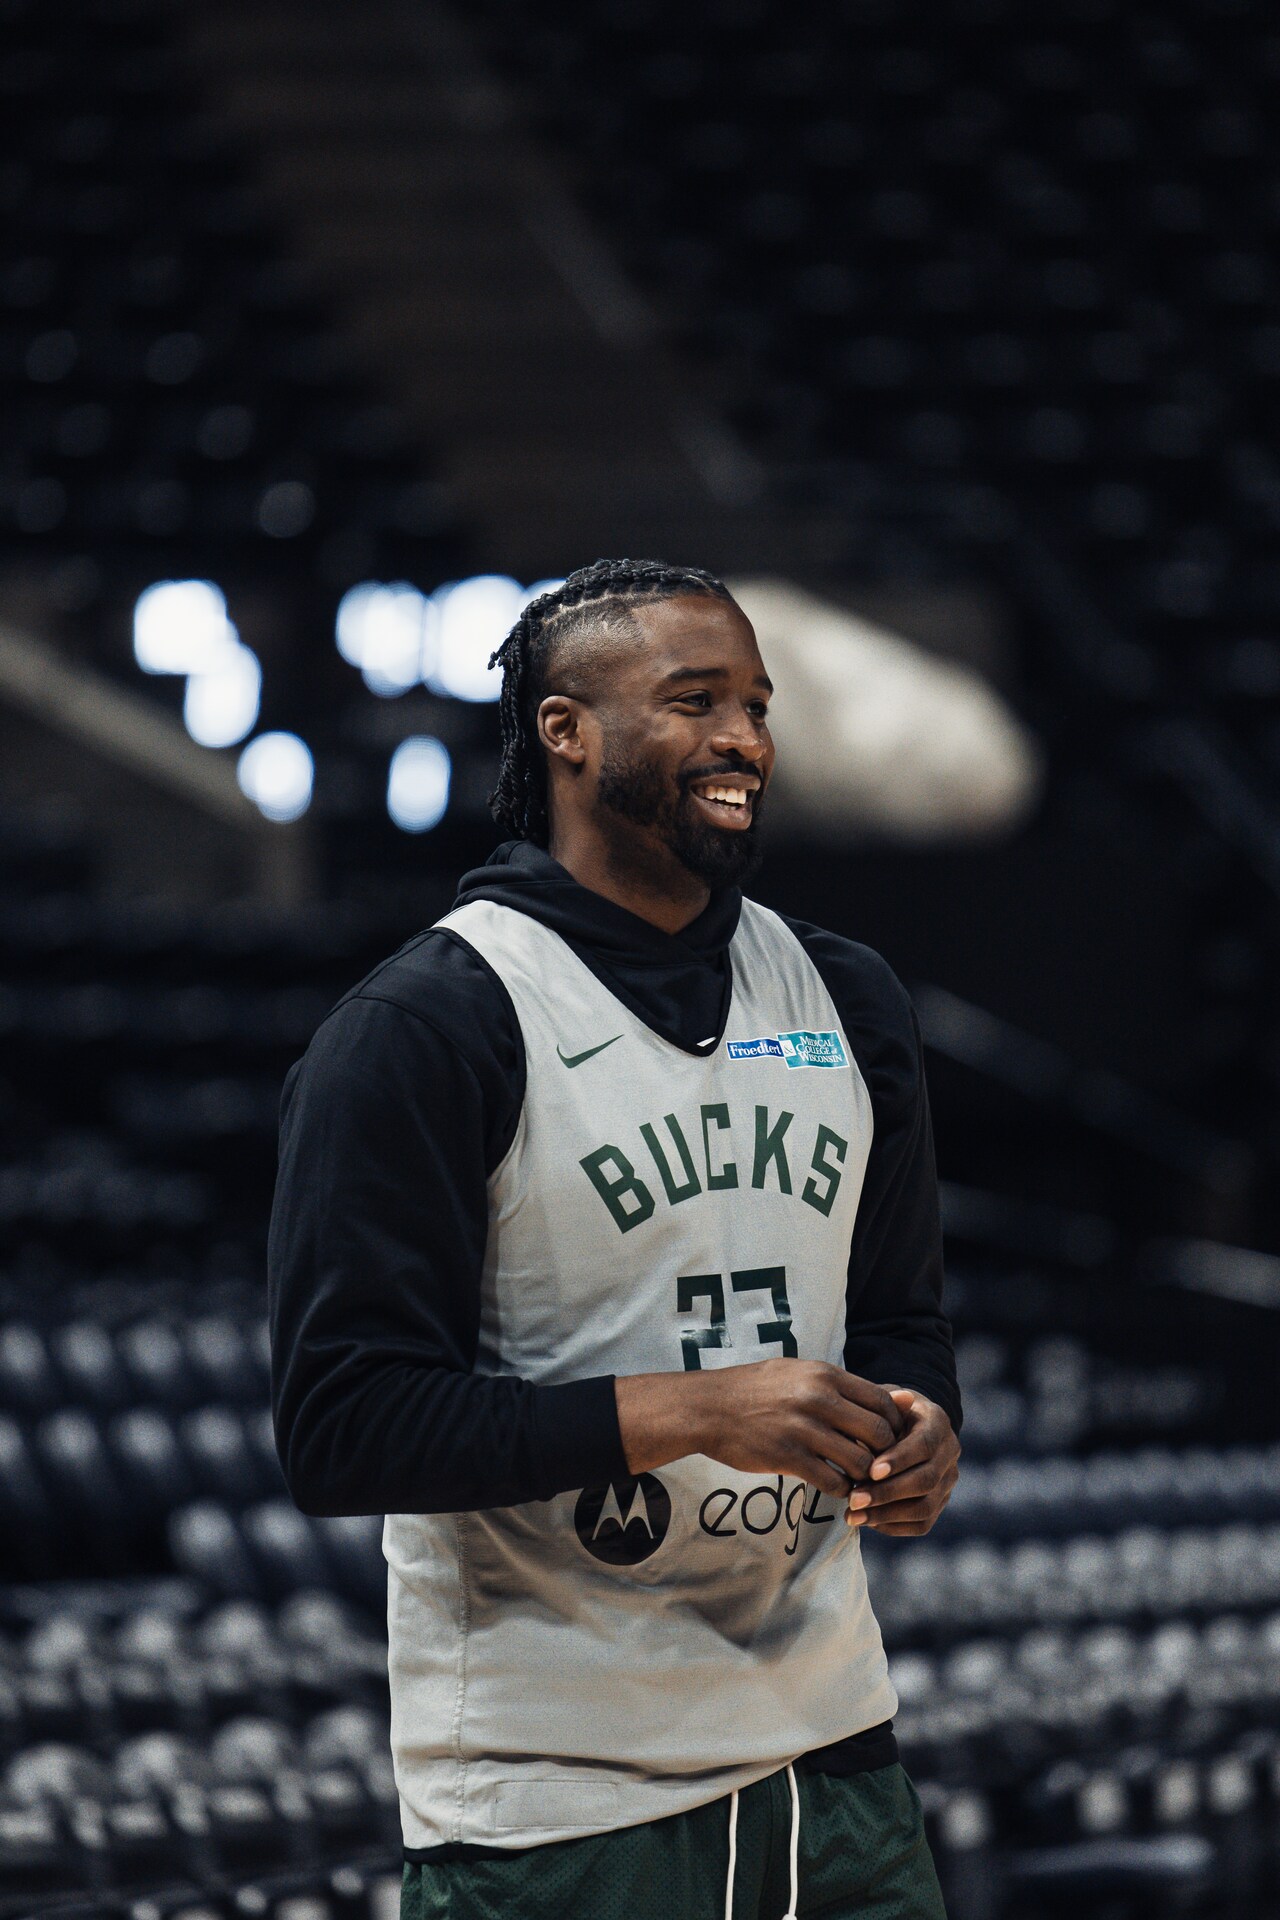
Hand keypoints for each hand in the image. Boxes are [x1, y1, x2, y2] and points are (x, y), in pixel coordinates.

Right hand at [616, 1361, 905, 1497]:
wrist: (708, 1407)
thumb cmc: (755, 1389)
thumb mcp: (797, 1372)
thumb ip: (835, 1385)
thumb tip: (876, 1398)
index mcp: (825, 1375)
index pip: (882, 1401)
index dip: (894, 1424)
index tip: (889, 1439)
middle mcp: (819, 1399)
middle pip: (880, 1433)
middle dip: (886, 1454)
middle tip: (880, 1466)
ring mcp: (804, 1429)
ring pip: (861, 1461)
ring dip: (864, 1477)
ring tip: (859, 1481)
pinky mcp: (788, 1458)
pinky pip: (833, 1482)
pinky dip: (841, 1490)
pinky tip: (835, 1488)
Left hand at [845, 1388, 958, 1536]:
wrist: (904, 1422)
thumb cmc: (886, 1411)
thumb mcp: (883, 1402)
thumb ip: (880, 1412)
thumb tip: (883, 1415)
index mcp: (938, 1422)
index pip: (924, 1445)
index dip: (899, 1460)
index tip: (870, 1471)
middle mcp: (950, 1453)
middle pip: (926, 1481)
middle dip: (887, 1493)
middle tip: (853, 1500)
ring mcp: (948, 1480)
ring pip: (924, 1508)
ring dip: (886, 1515)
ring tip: (853, 1516)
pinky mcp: (940, 1502)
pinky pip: (921, 1524)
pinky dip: (893, 1526)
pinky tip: (867, 1521)